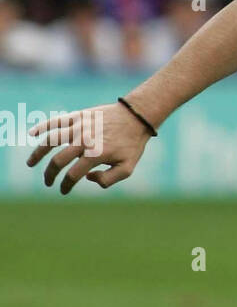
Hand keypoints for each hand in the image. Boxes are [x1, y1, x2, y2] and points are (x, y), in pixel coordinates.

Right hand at [26, 100, 154, 194]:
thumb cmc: (132, 144)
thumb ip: (107, 180)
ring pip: (51, 141)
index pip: (72, 176)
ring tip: (30, 163)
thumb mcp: (127, 167)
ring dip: (38, 153)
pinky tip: (32, 134)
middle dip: (49, 174)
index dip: (65, 186)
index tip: (63, 190)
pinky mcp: (79, 116)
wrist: (137, 116)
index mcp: (95, 154)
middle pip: (57, 161)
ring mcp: (80, 127)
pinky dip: (42, 127)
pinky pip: (56, 121)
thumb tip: (87, 178)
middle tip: (48, 182)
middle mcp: (84, 140)